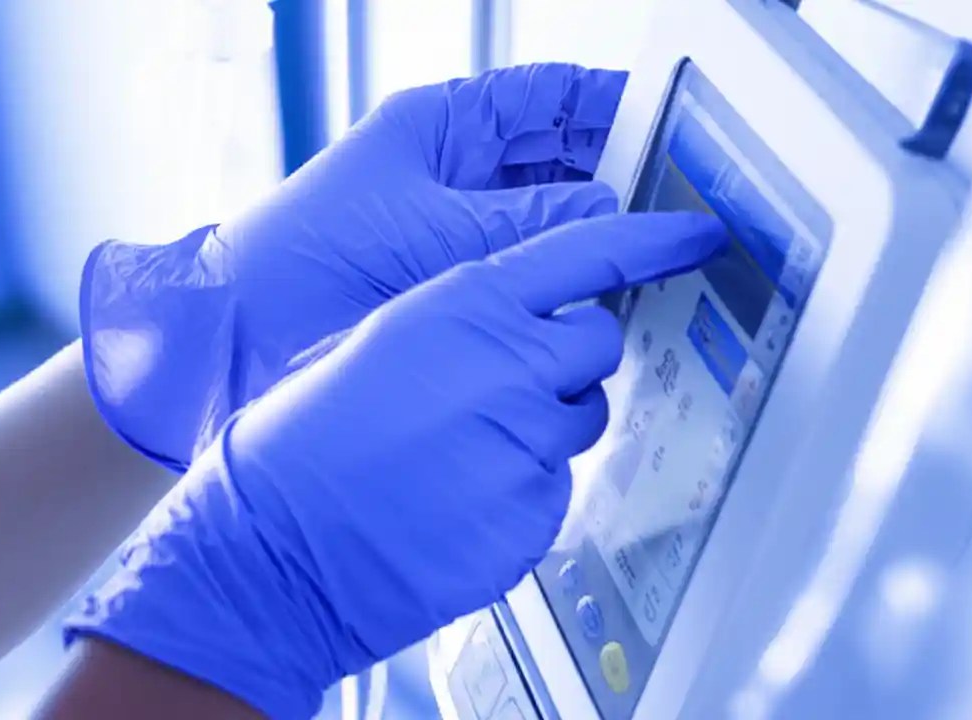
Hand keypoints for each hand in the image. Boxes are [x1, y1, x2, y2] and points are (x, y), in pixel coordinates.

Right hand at [65, 212, 727, 719]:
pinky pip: (557, 487)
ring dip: (546, 425)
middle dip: (569, 358)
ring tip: (464, 450)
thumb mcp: (381, 340)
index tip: (699, 236)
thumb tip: (525, 323)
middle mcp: (512, 368)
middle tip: (508, 383)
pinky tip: (460, 498)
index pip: (592, 253)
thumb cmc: (304, 439)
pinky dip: (523, 489)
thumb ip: (468, 322)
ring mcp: (529, 446)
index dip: (655, 241)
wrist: (272, 548)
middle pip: (600, 342)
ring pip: (582, 418)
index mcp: (467, 306)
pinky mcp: (533, 517)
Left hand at [81, 64, 626, 470]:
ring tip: (657, 237)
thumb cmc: (306, 257)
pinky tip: (607, 290)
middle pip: (557, 153)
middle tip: (678, 187)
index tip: (664, 112)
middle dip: (617, 165)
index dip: (605, 98)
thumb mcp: (432, 228)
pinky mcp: (455, 283)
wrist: (239, 337)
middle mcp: (454, 172)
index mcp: (441, 127)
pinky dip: (566, 275)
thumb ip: (527, 220)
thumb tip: (608, 211)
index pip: (542, 97)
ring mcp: (456, 228)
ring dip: (598, 225)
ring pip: (549, 213)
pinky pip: (528, 266)